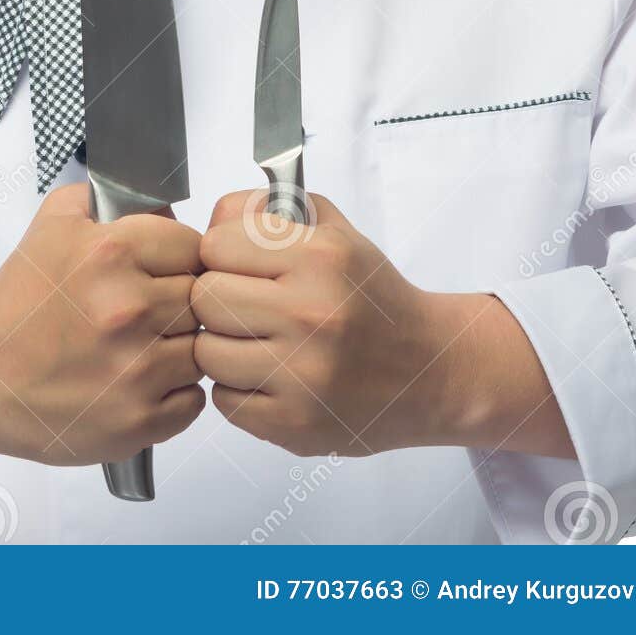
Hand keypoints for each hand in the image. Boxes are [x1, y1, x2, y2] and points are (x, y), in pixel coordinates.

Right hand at [0, 182, 203, 464]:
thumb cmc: (20, 303)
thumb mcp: (53, 224)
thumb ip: (107, 199)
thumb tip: (162, 204)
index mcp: (110, 254)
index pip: (193, 245)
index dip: (180, 256)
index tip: (163, 268)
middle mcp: (128, 310)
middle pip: (202, 297)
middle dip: (180, 300)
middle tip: (150, 309)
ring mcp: (136, 370)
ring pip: (203, 348)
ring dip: (181, 346)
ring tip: (146, 345)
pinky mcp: (138, 421)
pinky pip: (193, 398)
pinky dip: (176, 392)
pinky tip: (142, 380)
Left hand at [190, 189, 573, 459]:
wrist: (431, 371)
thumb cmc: (372, 298)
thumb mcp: (334, 233)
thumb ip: (267, 211)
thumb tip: (209, 221)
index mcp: (319, 258)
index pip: (214, 245)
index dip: (219, 254)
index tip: (239, 265)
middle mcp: (311, 314)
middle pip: (204, 299)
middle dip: (216, 299)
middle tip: (244, 305)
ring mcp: (302, 375)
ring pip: (205, 353)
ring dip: (222, 347)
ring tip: (255, 342)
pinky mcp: (295, 424)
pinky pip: (224, 400)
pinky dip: (238, 389)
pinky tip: (268, 376)